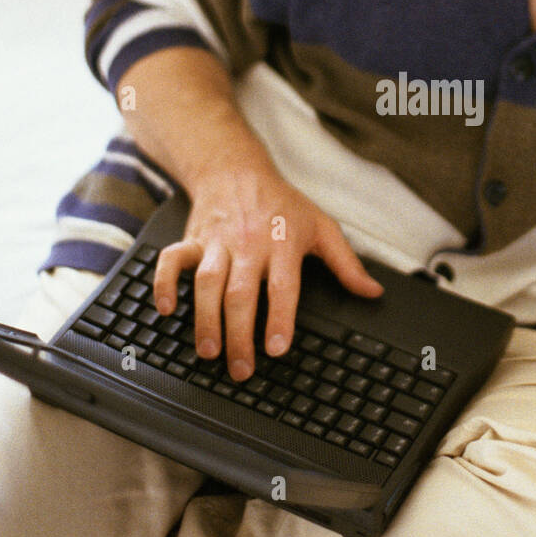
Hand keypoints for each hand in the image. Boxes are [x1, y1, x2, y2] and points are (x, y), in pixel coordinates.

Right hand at [152, 163, 382, 380]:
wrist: (235, 168)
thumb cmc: (281, 203)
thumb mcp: (322, 226)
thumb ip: (346, 264)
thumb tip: (372, 292)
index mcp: (282, 244)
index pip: (282, 286)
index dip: (279, 319)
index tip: (276, 349)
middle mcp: (248, 245)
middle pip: (241, 293)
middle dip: (239, 334)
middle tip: (241, 368)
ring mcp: (217, 242)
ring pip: (207, 283)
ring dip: (205, 319)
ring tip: (208, 351)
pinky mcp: (192, 239)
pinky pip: (171, 260)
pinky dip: (163, 283)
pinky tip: (166, 309)